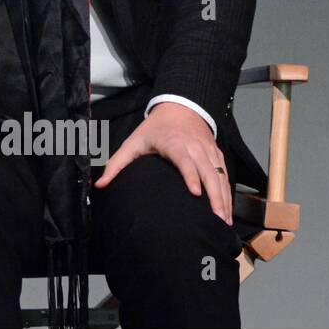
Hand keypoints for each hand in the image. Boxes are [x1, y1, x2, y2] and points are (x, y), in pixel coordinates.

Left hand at [94, 102, 233, 225]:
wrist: (180, 107)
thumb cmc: (154, 129)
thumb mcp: (133, 142)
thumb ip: (117, 164)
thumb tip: (100, 185)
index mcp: (174, 143)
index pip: (184, 160)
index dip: (190, 176)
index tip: (194, 193)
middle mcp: (195, 147)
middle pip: (208, 172)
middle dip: (214, 196)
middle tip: (217, 219)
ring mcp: (208, 151)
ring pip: (220, 176)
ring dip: (224, 198)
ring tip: (224, 221)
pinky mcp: (217, 154)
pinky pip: (225, 175)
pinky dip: (227, 192)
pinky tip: (227, 210)